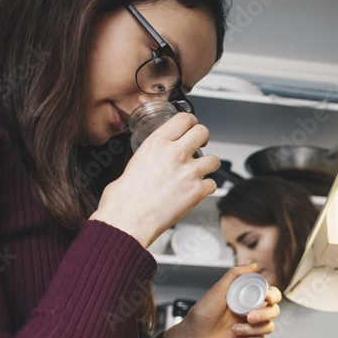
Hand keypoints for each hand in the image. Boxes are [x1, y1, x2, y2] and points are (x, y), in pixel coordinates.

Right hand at [90, 112, 220, 246]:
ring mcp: (188, 172)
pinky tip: (198, 189)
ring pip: (214, 159)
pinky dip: (207, 187)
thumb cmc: (124, 197)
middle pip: (202, 132)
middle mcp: (175, 153)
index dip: (191, 122)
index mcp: (157, 143)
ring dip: (209, 164)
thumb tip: (153, 160)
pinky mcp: (196, 191)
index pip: (184, 119)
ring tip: (201, 169)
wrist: (127, 219)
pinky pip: (212, 184)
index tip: (192, 128)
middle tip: (200, 145)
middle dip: (203, 138)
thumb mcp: (134, 162)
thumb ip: (151, 156)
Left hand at [163, 264, 280, 337]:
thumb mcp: (217, 289)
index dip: (274, 295)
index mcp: (246, 298)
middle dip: (265, 315)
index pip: (270, 294)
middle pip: (274, 311)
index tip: (268, 298)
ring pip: (269, 327)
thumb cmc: (202, 313)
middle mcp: (250, 311)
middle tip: (248, 317)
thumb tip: (253, 265)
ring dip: (253, 329)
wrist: (193, 337)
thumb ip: (234, 274)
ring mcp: (250, 326)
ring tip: (234, 330)